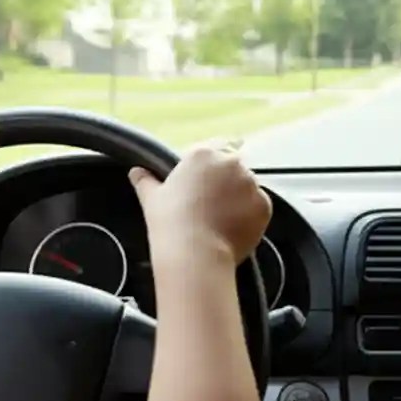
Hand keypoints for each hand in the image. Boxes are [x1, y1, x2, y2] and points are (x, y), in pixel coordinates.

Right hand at [128, 141, 271, 268]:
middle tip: (213, 205)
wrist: (195, 251)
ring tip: (223, 220)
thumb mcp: (152, 198)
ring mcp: (251, 183)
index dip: (213, 166)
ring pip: (248, 187)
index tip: (208, 182)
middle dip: (227, 182)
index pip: (216, 148)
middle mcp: (231, 163)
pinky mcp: (264, 204)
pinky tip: (234, 228)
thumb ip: (146, 181)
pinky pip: (260, 206)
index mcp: (203, 154)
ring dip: (240, 198)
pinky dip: (251, 215)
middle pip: (234, 167)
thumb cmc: (170, 222)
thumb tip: (135, 172)